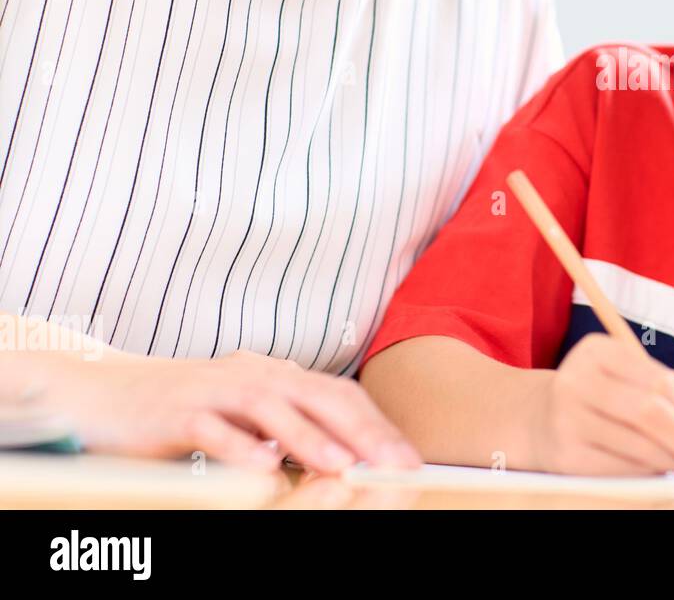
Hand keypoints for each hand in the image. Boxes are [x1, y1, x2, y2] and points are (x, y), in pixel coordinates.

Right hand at [35, 349, 421, 473]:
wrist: (99, 394)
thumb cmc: (179, 409)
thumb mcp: (243, 413)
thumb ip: (286, 426)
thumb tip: (342, 452)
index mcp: (272, 374)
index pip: (336, 393)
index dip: (375, 423)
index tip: (405, 458)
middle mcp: (249, 374)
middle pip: (315, 395)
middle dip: (359, 430)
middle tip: (392, 464)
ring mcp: (211, 389)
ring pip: (270, 408)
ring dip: (309, 437)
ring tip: (343, 465)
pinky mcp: (173, 412)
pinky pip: (210, 428)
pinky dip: (238, 447)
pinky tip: (263, 470)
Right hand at [527, 333, 673, 474]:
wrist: (539, 420)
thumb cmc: (602, 398)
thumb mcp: (638, 382)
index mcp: (598, 351)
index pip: (660, 381)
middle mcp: (576, 379)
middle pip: (648, 411)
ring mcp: (565, 418)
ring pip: (636, 444)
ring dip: (671, 461)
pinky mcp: (564, 455)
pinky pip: (619, 470)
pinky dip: (646, 474)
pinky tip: (656, 473)